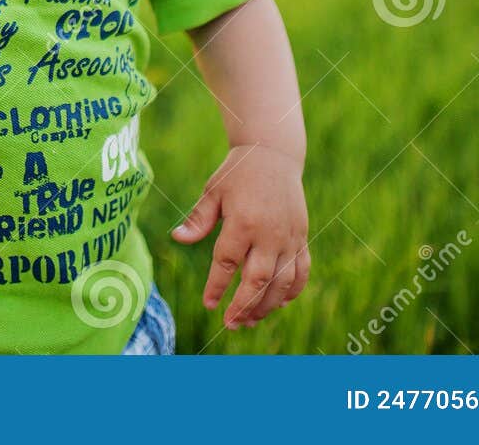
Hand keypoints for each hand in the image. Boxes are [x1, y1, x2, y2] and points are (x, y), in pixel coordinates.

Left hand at [171, 143, 309, 328]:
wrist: (273, 154)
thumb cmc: (237, 173)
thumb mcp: (213, 190)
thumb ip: (198, 219)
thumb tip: (177, 238)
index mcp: (243, 222)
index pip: (227, 263)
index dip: (217, 287)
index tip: (208, 304)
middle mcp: (269, 233)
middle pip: (258, 280)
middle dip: (243, 306)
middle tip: (230, 324)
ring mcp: (289, 237)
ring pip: (282, 282)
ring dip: (266, 306)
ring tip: (249, 321)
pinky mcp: (302, 237)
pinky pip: (301, 271)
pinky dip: (292, 291)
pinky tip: (277, 304)